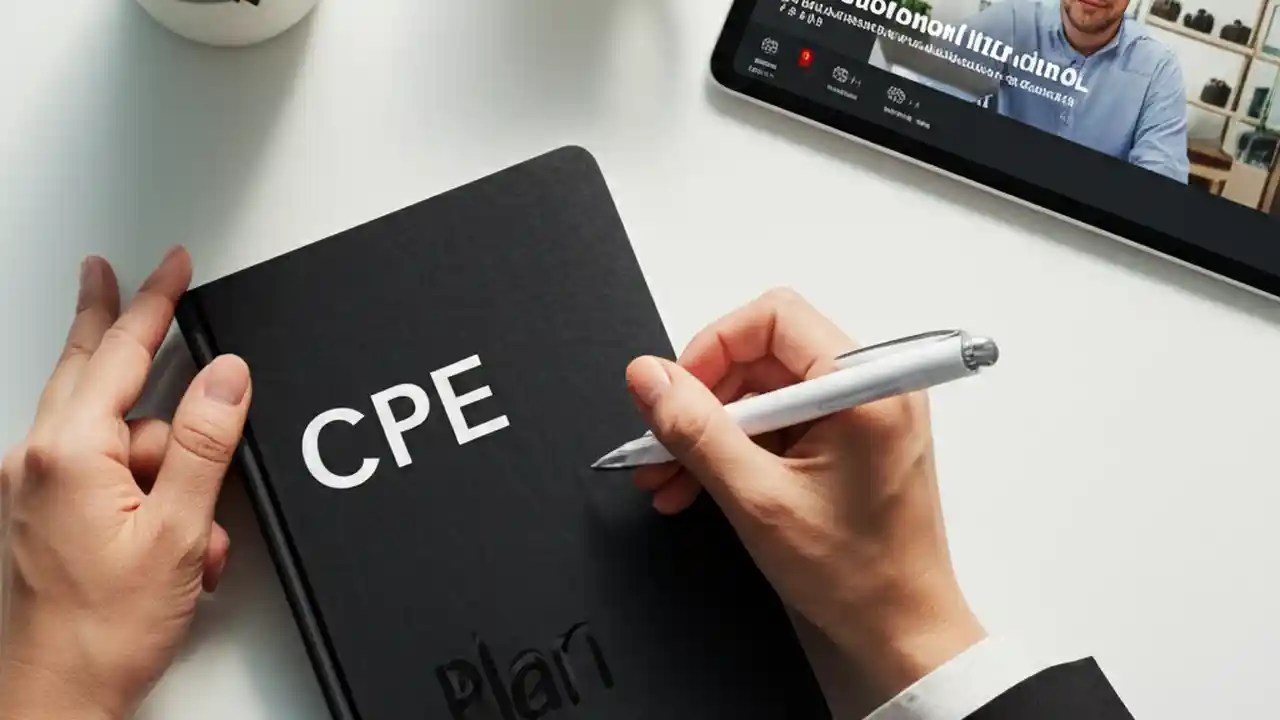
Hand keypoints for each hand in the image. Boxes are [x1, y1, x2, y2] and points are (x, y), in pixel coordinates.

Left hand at [0, 249, 251, 719]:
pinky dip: (142, 486)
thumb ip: (204, 444)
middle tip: (110, 270)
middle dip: (109, 320)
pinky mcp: (40, 511)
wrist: (55, 697)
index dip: (153, 303)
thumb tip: (225, 376)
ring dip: (159, 460)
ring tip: (193, 531)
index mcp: (67, 455)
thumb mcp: (177, 532)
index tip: (172, 266)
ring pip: (105, 428)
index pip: (119, 354)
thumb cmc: (102, 631)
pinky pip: (98, 467)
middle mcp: (37, 461)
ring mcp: (33, 486)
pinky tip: (172, 536)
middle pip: (85, 367)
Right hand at [626, 289, 984, 708]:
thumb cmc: (857, 575)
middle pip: (763, 354)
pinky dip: (737, 448)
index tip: (676, 392)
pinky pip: (781, 421)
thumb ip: (695, 430)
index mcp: (866, 387)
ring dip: (712, 429)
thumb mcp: (756, 498)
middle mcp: (872, 387)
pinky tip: (701, 482)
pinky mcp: (851, 437)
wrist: (902, 632)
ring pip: (764, 391)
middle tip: (663, 442)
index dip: (712, 347)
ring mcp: (863, 412)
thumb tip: (649, 377)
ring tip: (670, 475)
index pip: (774, 318)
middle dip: (704, 398)